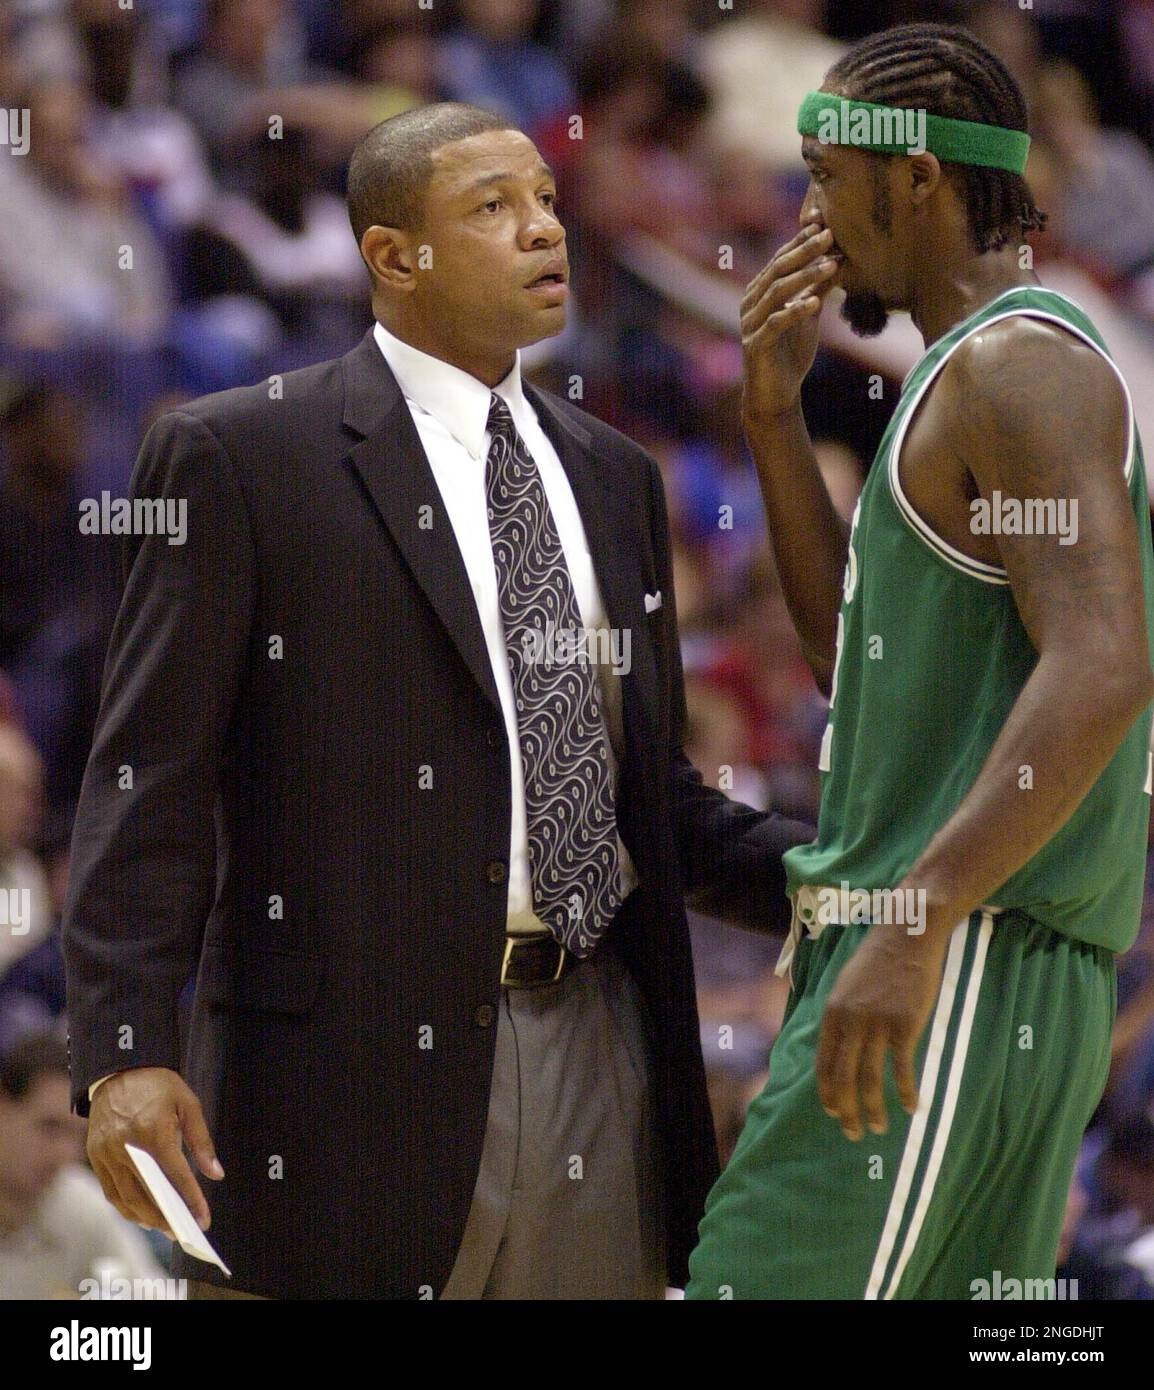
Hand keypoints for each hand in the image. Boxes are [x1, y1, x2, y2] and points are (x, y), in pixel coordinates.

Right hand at [86, 1068, 223, 1235]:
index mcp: (152, 1130)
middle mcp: (126, 1146)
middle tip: (183, 1233)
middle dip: (166, 1218)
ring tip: (165, 1228)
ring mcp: (106, 1153)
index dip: (191, 1199)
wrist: (120, 1069)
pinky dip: (126, 1207)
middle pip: (146, 1194)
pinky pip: (110, 1191)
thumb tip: (216, 1174)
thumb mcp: (188, 1104)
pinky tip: (142, 1214)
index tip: (204, 1219)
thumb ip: (202, 1141)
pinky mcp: (94, 1155)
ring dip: (145, 1218)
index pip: (175, 1175)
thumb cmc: (159, 1086)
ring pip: (125, 1197)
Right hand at [741, 224, 841, 427]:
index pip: (781, 259)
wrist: (775, 395)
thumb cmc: (790, 353)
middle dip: (804, 252)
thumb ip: (817, 289)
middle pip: (777, 270)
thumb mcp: (809, 316)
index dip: (801, 241)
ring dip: (804, 277)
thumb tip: (838, 260)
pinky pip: (774, 324)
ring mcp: (750, 324)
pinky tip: (815, 303)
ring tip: (830, 265)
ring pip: (776, 293)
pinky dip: (794, 311)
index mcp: (760, 292)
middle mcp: (750, 303)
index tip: (825, 224)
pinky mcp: (755, 345)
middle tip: (829, 235)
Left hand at [816, 924, 948, 1140]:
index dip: (828, 1092)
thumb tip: (839, 1046)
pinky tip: (911, 1107)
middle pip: (843, 1077)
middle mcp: (850, 1021)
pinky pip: (902, 1069)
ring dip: (874, 1108)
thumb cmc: (878, 959)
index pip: (823, 1063)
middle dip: (847, 1110)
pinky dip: (905, 1093)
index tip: (834, 1113)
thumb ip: (841, 1015)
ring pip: (871, 1078)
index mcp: (832, 1012)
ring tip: (878, 1127)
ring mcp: (877, 1024)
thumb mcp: (847, 984)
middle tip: (854, 1133)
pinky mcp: (904, 1025)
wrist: (907, 936)